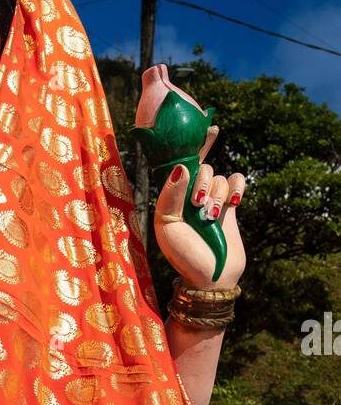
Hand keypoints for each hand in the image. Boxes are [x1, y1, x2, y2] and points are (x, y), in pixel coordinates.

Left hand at [154, 127, 246, 291]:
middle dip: (203, 183)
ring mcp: (213, 198)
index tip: (203, 128)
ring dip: (218, 194)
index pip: (179, 164)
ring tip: (212, 217)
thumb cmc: (184, 255)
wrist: (211, 276)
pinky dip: (237, 187)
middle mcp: (191, 194)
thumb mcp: (167, 225)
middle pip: (202, 168)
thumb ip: (171, 195)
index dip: (190, 145)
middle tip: (199, 204)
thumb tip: (183, 166)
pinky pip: (238, 180)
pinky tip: (235, 202)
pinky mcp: (231, 205)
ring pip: (221, 176)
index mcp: (172, 197)